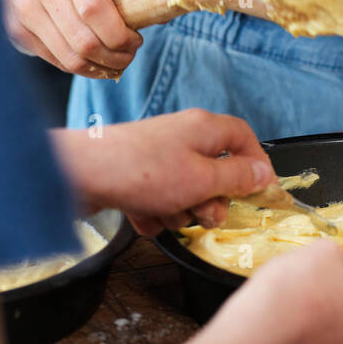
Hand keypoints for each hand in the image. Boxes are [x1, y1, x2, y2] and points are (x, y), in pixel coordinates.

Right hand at [0, 0, 145, 76]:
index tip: (137, 39)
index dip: (121, 35)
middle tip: (129, 54)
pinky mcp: (15, 29)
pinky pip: (54, 60)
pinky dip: (80, 66)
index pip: (95, 11)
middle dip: (116, 57)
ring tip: (116, 60)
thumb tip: (157, 16)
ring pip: (69, 58)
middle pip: (83, 41)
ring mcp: (23, 10)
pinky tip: (93, 58)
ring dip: (100, 68)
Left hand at [51, 110, 276, 235]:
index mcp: (204, 128)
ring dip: (179, 211)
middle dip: (211, 200)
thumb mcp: (202, 180)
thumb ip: (236, 178)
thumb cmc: (141, 172)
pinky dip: (154, 213)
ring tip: (162, 210)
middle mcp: (182, 137)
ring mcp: (157, 157)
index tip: (259, 191)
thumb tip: (263, 173)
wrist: (79, 175)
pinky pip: (160, 201)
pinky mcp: (136, 176)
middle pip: (216, 172)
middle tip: (202, 212)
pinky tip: (141, 215)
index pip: (243, 137)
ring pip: (187, 192)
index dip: (255, 164)